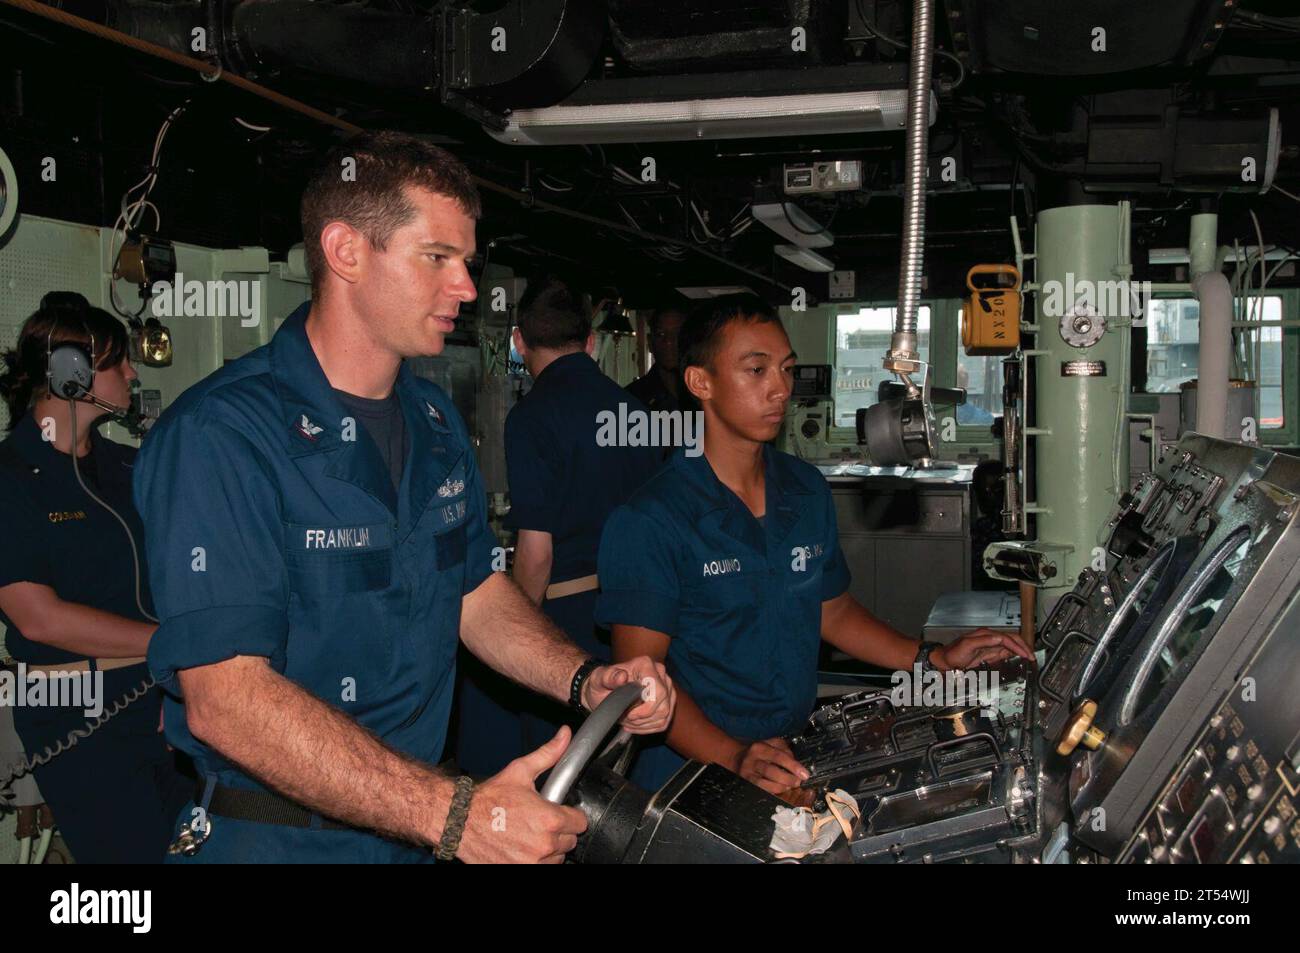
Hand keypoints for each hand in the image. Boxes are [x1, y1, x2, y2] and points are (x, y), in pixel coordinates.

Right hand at [456, 726, 587, 863]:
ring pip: (556, 859)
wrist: (459, 821)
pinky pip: (540, 869)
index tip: (559, 812)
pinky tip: (520, 848)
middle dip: (558, 831)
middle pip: (569, 842)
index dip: (570, 814)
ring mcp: (532, 864)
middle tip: (539, 822)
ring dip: (548, 849)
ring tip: (529, 835)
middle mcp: (544, 845)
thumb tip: (565, 735)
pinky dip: (534, 861)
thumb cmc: (488, 798)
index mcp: (550, 819)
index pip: (580, 822)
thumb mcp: (520, 771)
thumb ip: (548, 754)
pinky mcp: (519, 873)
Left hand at [582, 657, 674, 734]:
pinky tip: (635, 724)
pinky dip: (648, 727)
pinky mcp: (667, 701)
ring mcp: (666, 687)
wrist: (602, 691)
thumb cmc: (601, 684)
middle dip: (643, 719)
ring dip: (644, 724)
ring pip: (664, 716)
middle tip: (626, 718)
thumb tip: (621, 677)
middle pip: (663, 707)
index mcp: (645, 665)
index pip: (659, 692)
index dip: (646, 709)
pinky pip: (664, 721)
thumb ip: (608, 677)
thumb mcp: (599, 680)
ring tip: (628, 721)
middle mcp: (660, 673)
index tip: (629, 714)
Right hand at [730, 737, 809, 795]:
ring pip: (765, 784)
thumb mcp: (771, 743)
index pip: (778, 756)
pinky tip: (780, 790)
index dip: (793, 766)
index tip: (805, 774)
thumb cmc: (759, 752)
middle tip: (798, 782)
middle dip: (788, 779)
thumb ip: (785, 750)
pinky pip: (761, 791)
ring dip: (781, 787)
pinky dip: (773, 792)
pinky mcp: (746, 784)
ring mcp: (747, 774)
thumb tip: (796, 763)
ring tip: (789, 786)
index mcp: (759, 747)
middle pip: (771, 771)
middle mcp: (751, 760)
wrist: (737, 758)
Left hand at [937, 628, 1033, 670]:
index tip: (1026, 654)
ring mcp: (990, 646)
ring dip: (1021, 650)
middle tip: (1032, 656)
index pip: (1007, 638)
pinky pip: (1005, 652)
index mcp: (986, 634)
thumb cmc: (953, 653)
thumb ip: (983, 641)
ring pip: (1011, 646)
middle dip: (1024, 647)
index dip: (1018, 646)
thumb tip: (999, 638)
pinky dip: (1015, 655)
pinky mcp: (989, 653)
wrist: (945, 661)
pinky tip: (1019, 659)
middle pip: (1012, 639)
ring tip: (1030, 658)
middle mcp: (989, 638)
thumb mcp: (968, 645)